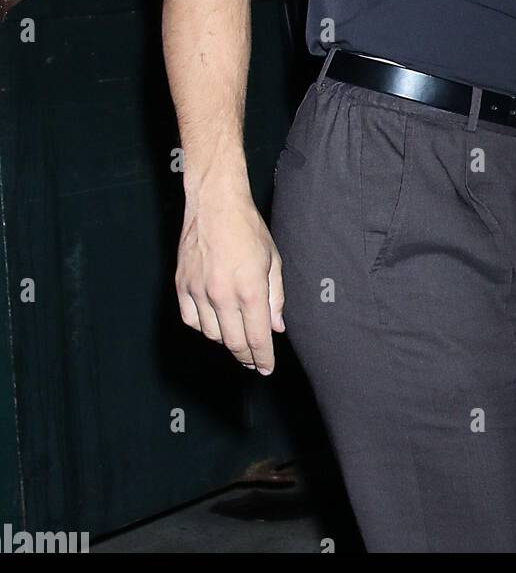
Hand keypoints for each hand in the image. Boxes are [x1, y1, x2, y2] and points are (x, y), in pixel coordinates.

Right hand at [176, 182, 284, 373]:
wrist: (215, 203)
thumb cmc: (248, 228)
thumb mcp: (273, 259)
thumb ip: (276, 297)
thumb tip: (276, 327)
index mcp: (250, 288)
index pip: (257, 338)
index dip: (263, 358)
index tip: (266, 368)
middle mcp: (223, 294)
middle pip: (233, 342)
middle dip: (246, 357)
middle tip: (254, 362)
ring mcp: (198, 291)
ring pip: (211, 334)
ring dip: (226, 340)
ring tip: (237, 335)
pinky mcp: (181, 285)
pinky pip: (191, 320)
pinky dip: (203, 326)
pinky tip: (214, 322)